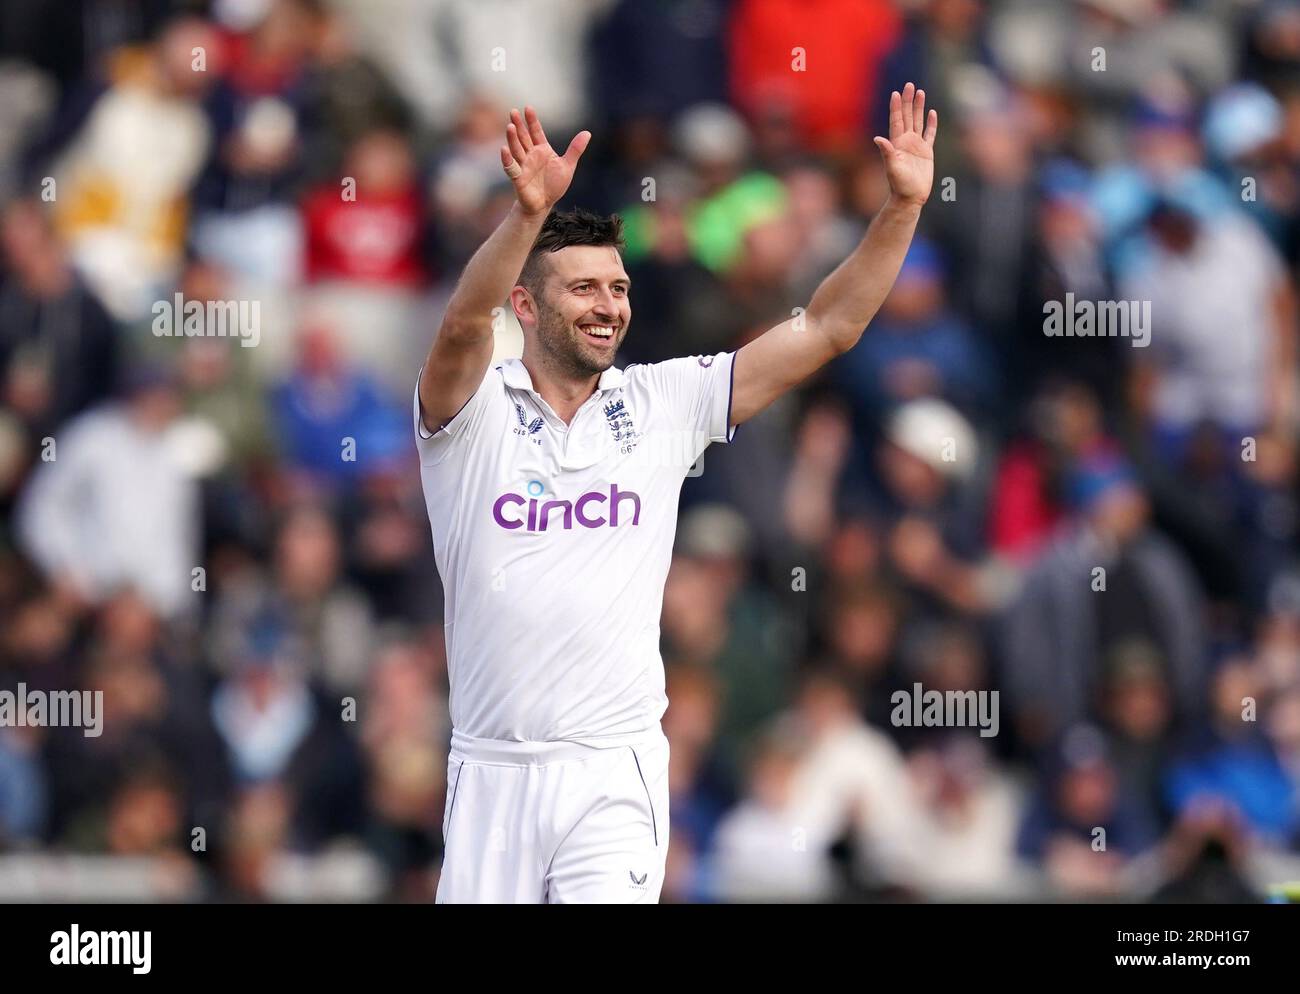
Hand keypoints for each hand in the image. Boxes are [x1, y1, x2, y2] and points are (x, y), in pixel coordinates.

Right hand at [500, 106, 590, 217]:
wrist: (545, 204)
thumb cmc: (554, 185)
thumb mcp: (568, 166)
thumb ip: (575, 150)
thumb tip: (587, 133)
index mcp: (542, 150)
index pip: (536, 132)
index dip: (532, 121)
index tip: (528, 108)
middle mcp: (531, 155)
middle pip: (523, 137)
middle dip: (518, 125)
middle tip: (513, 112)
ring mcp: (523, 166)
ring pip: (516, 149)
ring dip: (512, 138)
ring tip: (510, 126)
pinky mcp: (518, 178)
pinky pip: (511, 167)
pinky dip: (507, 159)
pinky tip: (504, 149)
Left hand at [873, 83, 936, 207]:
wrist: (910, 197)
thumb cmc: (899, 185)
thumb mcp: (892, 168)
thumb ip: (887, 152)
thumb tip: (877, 139)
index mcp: (896, 143)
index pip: (896, 121)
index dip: (896, 107)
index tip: (896, 93)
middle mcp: (905, 142)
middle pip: (907, 116)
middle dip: (908, 101)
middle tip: (909, 85)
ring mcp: (916, 146)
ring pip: (918, 122)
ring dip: (919, 107)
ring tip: (920, 92)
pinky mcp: (926, 152)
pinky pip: (929, 134)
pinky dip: (931, 123)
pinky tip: (932, 112)